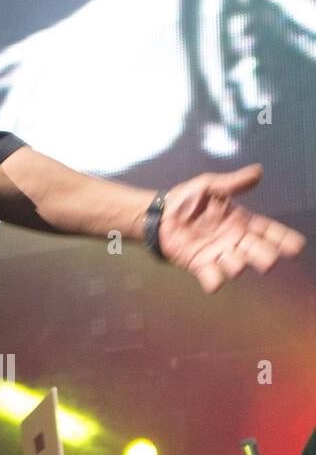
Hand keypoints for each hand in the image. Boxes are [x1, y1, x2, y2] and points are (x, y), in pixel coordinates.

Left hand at [158, 164, 305, 292]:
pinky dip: (214, 281)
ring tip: (235, 262)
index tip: (296, 247)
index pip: (269, 231)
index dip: (284, 239)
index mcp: (241, 221)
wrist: (157, 213)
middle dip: (265, 256)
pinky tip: (214, 282)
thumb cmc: (186, 199)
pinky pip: (212, 277)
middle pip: (259, 252)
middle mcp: (234, 240)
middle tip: (267, 259)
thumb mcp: (209, 185)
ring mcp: (218, 253)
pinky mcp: (199, 264)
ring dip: (238, 266)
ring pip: (238, 266)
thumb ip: (233, 183)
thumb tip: (258, 171)